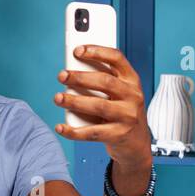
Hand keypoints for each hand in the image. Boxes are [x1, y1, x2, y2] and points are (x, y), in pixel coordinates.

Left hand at [53, 45, 152, 173]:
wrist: (137, 144)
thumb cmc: (122, 112)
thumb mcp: (119, 93)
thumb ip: (101, 82)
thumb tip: (71, 72)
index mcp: (132, 80)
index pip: (117, 59)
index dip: (97, 52)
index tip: (77, 51)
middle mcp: (133, 96)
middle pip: (105, 82)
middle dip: (80, 77)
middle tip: (62, 76)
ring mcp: (127, 116)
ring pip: (98, 106)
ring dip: (74, 101)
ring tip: (58, 98)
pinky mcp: (119, 135)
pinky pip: (92, 132)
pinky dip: (74, 131)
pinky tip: (60, 127)